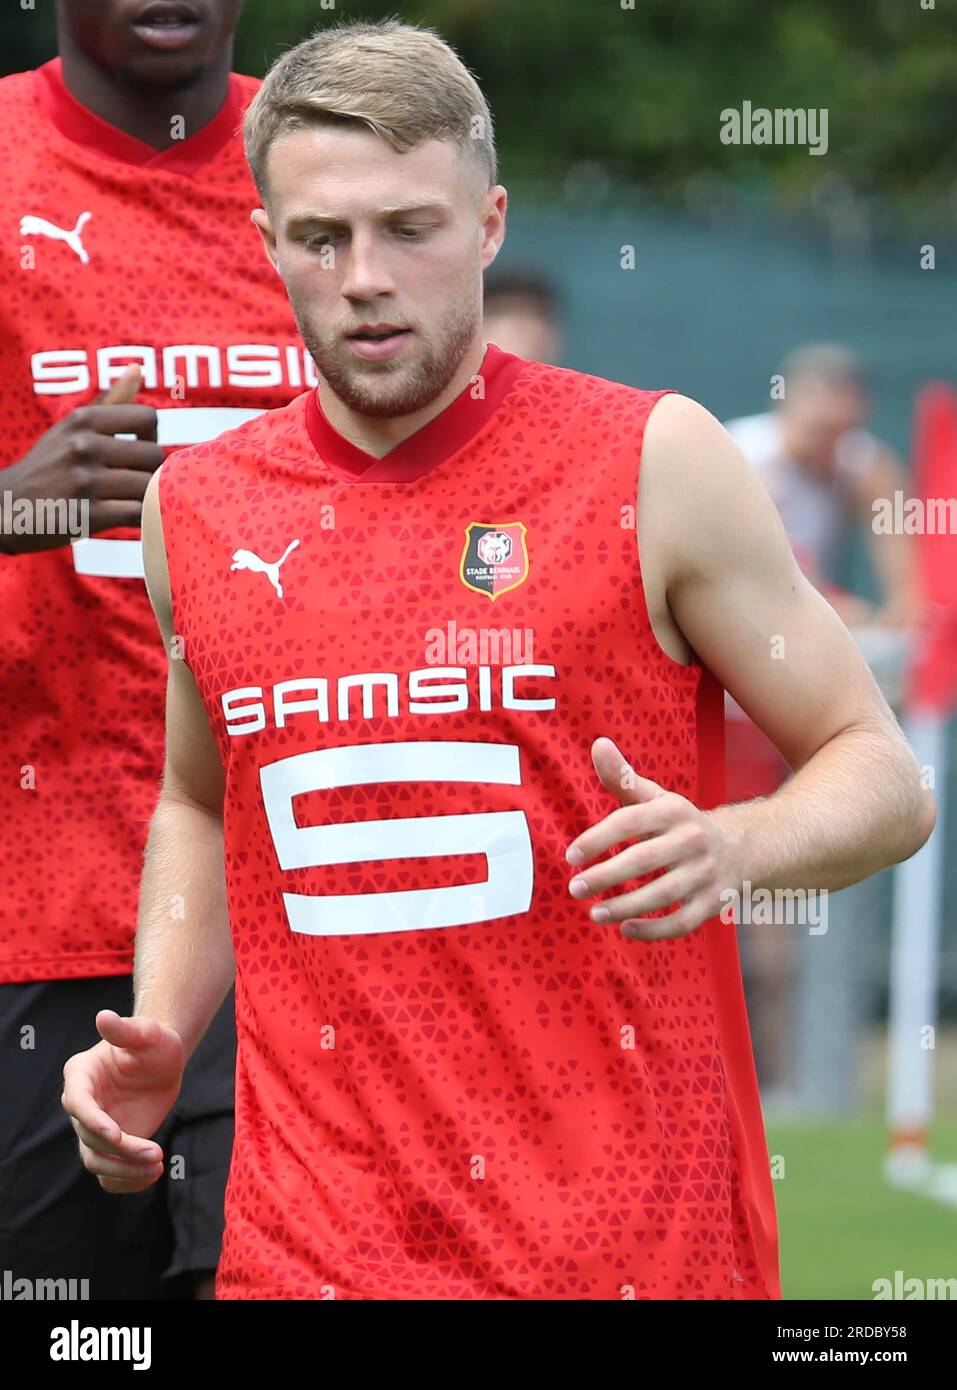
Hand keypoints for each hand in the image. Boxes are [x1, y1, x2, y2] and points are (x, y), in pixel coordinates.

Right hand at [0, 365, 162, 553]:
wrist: (9, 508)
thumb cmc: (50, 465)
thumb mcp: (70, 428)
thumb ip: (110, 402)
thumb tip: (137, 368)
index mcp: (82, 420)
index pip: (147, 417)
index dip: (150, 436)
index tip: (136, 449)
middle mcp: (82, 446)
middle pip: (153, 455)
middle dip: (150, 470)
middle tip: (133, 479)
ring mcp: (84, 481)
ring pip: (148, 485)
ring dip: (146, 496)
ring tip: (130, 499)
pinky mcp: (86, 515)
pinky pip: (137, 513)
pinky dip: (140, 518)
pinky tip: (126, 517)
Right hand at [61, 1010, 184, 1192]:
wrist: (162, 1061)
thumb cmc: (153, 1041)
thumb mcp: (147, 1033)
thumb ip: (126, 1029)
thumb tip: (104, 1016)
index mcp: (81, 1075)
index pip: (78, 1104)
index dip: (94, 1122)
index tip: (117, 1135)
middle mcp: (82, 1105)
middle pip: (90, 1138)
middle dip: (121, 1150)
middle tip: (155, 1153)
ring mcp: (95, 1128)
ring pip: (96, 1162)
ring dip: (123, 1171)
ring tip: (157, 1167)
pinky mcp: (111, 1146)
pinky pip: (109, 1174)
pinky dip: (126, 1182)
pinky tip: (152, 1176)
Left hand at [565, 736, 740, 940]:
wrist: (743, 847)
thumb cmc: (682, 823)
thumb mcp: (657, 798)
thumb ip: (623, 778)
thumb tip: (597, 745)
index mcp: (674, 810)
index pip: (632, 820)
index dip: (599, 837)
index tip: (571, 855)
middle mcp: (693, 839)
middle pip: (645, 860)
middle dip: (606, 876)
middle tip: (575, 888)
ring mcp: (706, 873)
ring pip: (663, 895)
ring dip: (626, 906)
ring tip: (594, 912)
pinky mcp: (714, 903)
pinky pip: (683, 922)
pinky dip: (654, 930)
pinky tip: (625, 929)